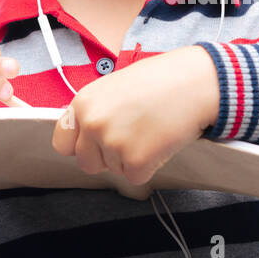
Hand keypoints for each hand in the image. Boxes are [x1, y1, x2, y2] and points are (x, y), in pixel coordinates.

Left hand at [51, 46, 220, 196]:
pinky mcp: (136, 161)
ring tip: (151, 131)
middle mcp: (92, 124)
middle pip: (87, 163)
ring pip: (115, 170)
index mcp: (83, 103)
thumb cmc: (161, 80)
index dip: (81, 145)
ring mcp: (113, 144)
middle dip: (107, 157)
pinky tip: (161, 141)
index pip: (62, 143)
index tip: (97, 143)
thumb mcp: (115, 87)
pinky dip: (151, 166)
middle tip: (132, 138)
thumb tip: (88, 136)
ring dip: (132, 158)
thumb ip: (96, 111)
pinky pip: (136, 177)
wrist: (196, 82)